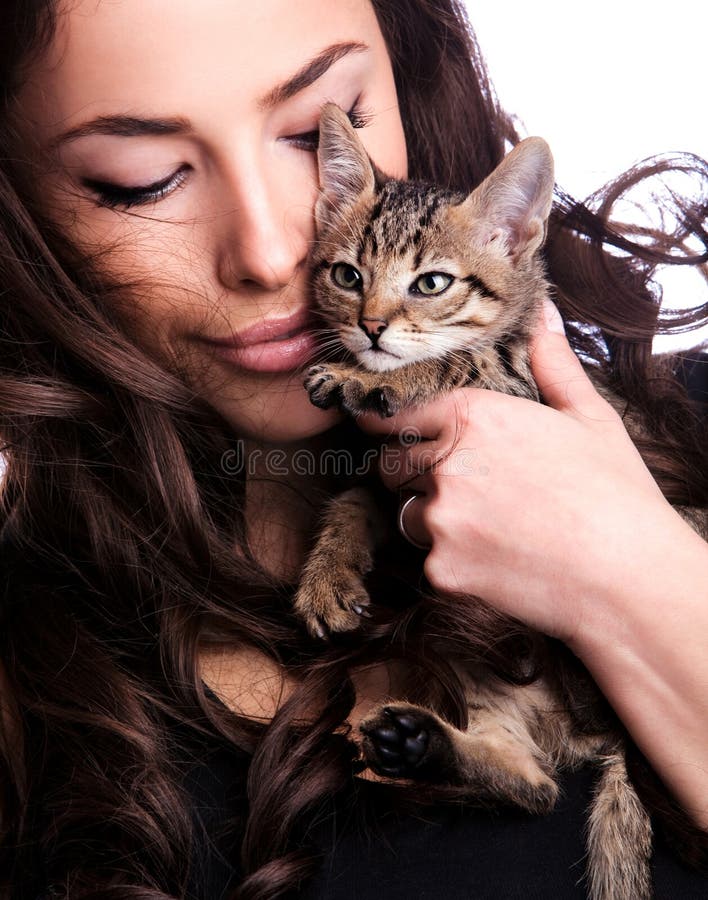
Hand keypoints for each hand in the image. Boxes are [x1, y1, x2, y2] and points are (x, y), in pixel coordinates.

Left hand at [358, 300, 682, 643]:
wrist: (627, 576)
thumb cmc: (614, 493)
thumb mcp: (589, 417)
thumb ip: (553, 364)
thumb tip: (543, 316)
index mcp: (473, 417)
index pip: (398, 415)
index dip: (389, 423)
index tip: (380, 427)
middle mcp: (446, 464)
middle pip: (394, 464)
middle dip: (411, 471)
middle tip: (454, 484)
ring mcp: (440, 518)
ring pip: (408, 513)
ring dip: (432, 518)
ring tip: (487, 525)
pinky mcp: (442, 568)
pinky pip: (429, 560)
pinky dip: (453, 562)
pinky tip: (497, 561)